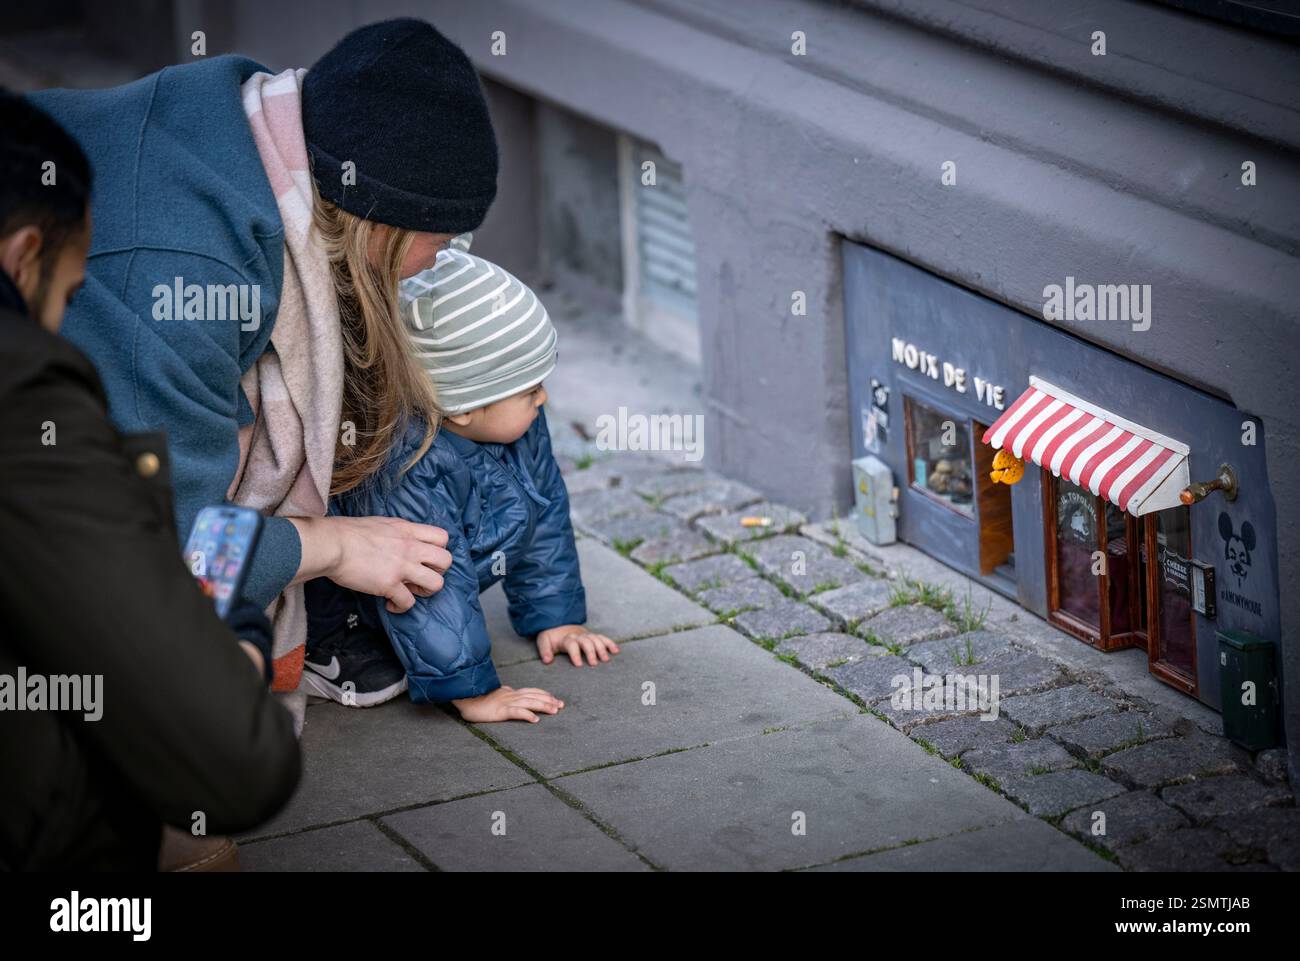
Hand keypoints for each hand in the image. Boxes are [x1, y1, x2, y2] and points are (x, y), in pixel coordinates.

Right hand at [293, 515, 451, 612]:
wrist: (331, 544)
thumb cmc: (347, 533)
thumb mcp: (381, 523)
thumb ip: (397, 533)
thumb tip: (400, 542)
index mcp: (407, 530)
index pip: (443, 537)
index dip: (438, 550)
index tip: (425, 559)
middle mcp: (410, 547)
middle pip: (446, 561)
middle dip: (438, 572)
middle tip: (421, 577)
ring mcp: (402, 566)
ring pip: (436, 583)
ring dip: (425, 592)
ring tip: (410, 592)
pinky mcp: (389, 584)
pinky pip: (408, 602)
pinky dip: (401, 607)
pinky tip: (390, 604)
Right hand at [452, 686, 563, 722]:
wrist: (462, 698)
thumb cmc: (476, 700)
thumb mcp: (494, 697)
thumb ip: (504, 697)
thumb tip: (513, 699)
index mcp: (509, 693)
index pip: (531, 691)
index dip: (544, 694)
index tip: (555, 699)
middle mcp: (510, 695)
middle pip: (534, 696)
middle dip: (549, 700)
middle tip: (561, 705)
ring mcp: (505, 702)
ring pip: (529, 702)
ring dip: (543, 706)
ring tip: (555, 711)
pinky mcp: (499, 711)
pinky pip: (515, 712)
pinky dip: (527, 715)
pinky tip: (535, 720)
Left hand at [537, 625, 619, 666]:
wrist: (560, 625)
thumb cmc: (552, 638)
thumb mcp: (544, 641)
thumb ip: (545, 650)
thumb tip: (548, 661)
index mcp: (566, 638)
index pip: (571, 644)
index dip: (575, 654)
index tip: (578, 665)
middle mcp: (578, 636)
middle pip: (586, 642)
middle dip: (591, 652)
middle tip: (594, 664)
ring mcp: (587, 635)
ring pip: (596, 639)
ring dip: (602, 648)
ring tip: (606, 660)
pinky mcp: (593, 636)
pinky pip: (603, 638)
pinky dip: (610, 643)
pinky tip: (616, 651)